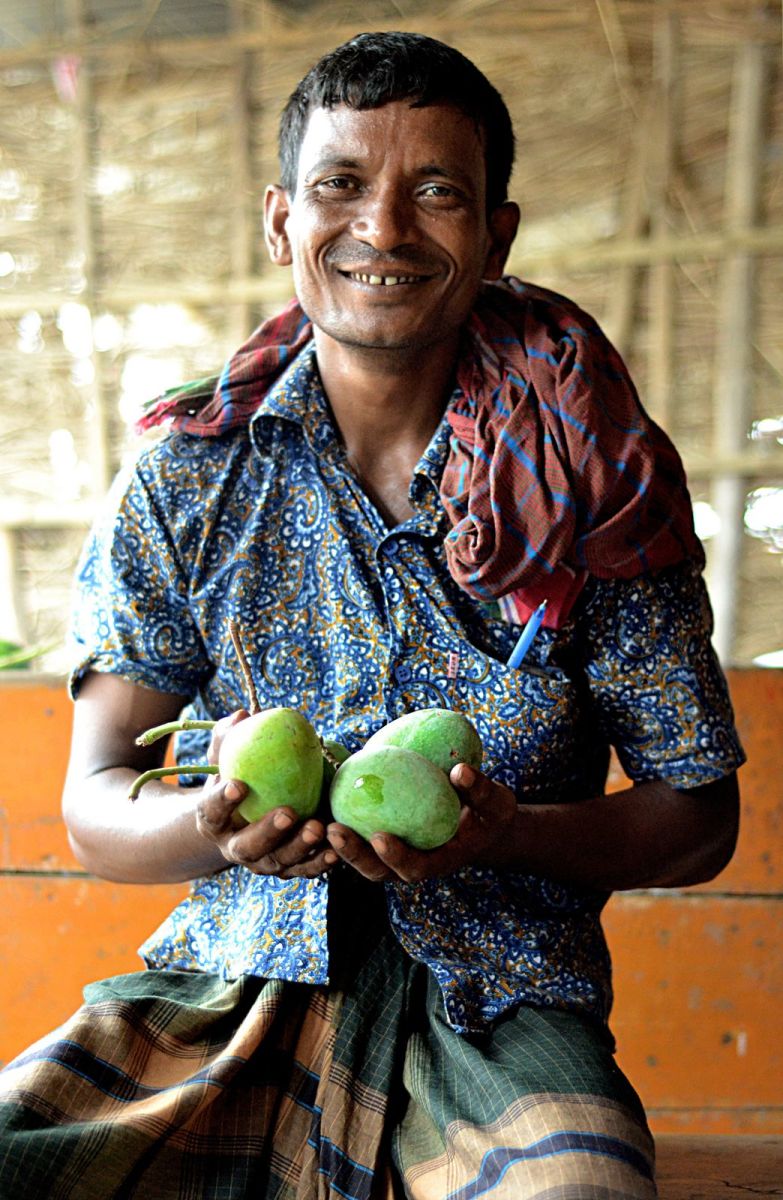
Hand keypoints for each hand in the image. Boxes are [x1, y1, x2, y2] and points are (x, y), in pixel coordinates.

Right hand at [195, 709, 339, 877]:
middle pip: (247, 847)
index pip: (211, 812)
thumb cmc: (238, 777)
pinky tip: (335, 849)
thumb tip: (243, 715)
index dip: (221, 801)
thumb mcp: (227, 758)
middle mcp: (234, 847)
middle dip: (268, 832)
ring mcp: (262, 861)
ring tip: (318, 827)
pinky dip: (319, 862)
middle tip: (288, 813)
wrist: (246, 815)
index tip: (238, 785)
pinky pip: (304, 869)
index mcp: (213, 821)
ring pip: (278, 861)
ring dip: (299, 846)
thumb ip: (230, 738)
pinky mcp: (287, 867)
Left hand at [325, 763, 518, 882]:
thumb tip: (462, 771)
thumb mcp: (495, 802)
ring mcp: (397, 857)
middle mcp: (414, 865)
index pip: (415, 868)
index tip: (381, 837)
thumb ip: (480, 789)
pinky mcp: (385, 843)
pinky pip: (361, 839)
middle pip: (378, 872)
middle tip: (333, 830)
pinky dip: (343, 829)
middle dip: (354, 856)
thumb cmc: (489, 813)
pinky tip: (324, 804)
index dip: (396, 857)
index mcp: (441, 861)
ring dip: (340, 847)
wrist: (481, 824)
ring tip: (320, 822)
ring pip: (363, 861)